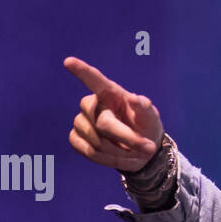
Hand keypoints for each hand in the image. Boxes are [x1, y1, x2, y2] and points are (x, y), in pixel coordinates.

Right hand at [63, 56, 164, 170]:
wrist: (139, 151)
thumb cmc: (145, 128)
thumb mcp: (152, 119)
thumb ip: (146, 109)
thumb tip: (137, 98)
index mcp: (110, 93)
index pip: (95, 80)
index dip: (82, 71)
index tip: (69, 62)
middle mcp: (92, 104)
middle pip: (103, 123)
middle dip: (127, 138)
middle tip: (148, 148)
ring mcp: (81, 121)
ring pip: (97, 142)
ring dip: (120, 153)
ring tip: (132, 151)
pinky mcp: (75, 138)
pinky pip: (89, 152)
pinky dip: (108, 159)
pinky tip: (117, 156)